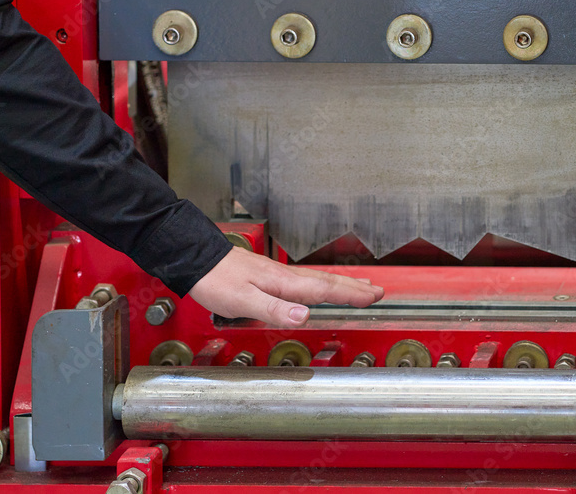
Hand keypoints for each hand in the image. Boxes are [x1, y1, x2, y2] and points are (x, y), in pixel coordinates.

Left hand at [188, 246, 384, 327]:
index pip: (323, 290)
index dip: (350, 295)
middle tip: (379, 292)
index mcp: (282, 284)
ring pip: (318, 280)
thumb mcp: (242, 300)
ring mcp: (277, 275)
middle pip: (327, 282)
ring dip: (343, 284)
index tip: (373, 297)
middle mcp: (284, 277)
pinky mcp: (269, 276)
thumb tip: (305, 316)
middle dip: (354, 288)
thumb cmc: (215, 281)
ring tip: (361, 287)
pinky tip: (322, 287)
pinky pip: (306, 281)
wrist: (196, 260)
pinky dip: (323, 284)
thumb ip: (274, 309)